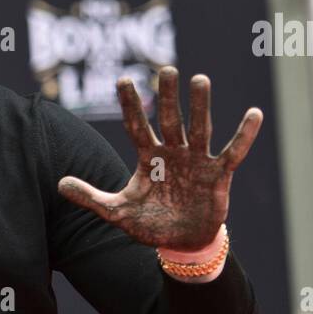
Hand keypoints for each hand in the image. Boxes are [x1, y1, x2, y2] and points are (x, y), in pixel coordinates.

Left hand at [57, 66, 261, 250]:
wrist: (179, 244)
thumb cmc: (150, 223)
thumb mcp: (116, 212)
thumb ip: (90, 197)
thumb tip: (59, 183)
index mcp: (148, 157)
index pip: (137, 126)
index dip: (130, 105)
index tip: (123, 79)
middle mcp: (172, 153)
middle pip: (169, 119)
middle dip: (167, 96)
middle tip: (165, 69)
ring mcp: (196, 161)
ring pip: (199, 128)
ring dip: (200, 106)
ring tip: (199, 80)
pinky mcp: (218, 174)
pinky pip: (232, 151)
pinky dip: (244, 135)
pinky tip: (254, 113)